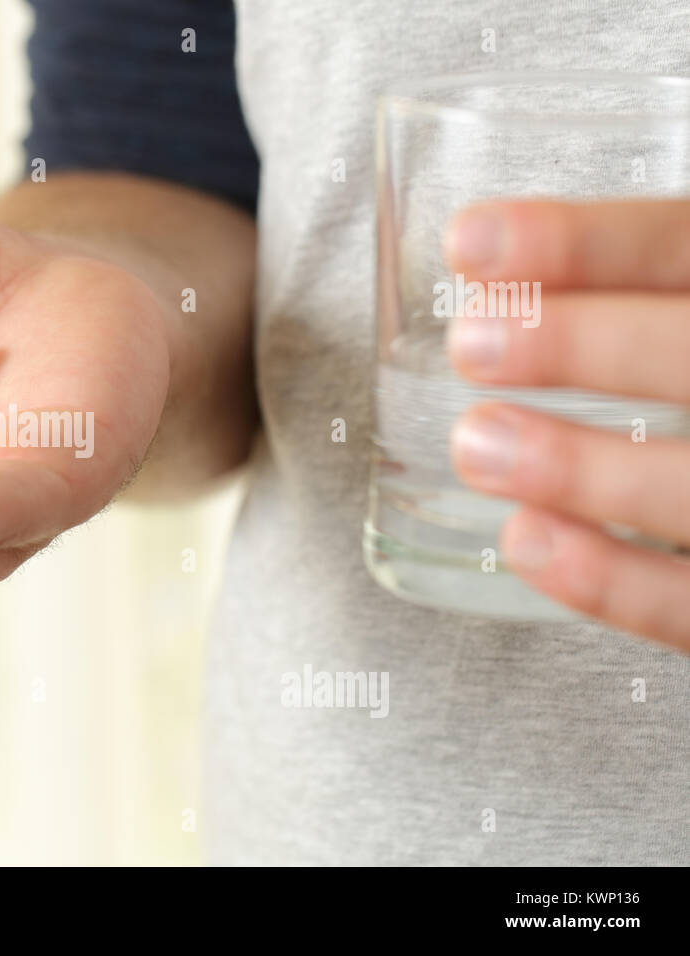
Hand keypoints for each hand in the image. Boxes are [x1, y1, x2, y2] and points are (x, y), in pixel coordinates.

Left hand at [445, 199, 689, 648]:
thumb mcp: (684, 328)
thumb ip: (648, 305)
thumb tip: (498, 269)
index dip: (593, 243)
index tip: (473, 243)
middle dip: (588, 345)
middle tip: (473, 344)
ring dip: (585, 467)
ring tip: (476, 443)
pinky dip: (615, 581)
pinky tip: (529, 539)